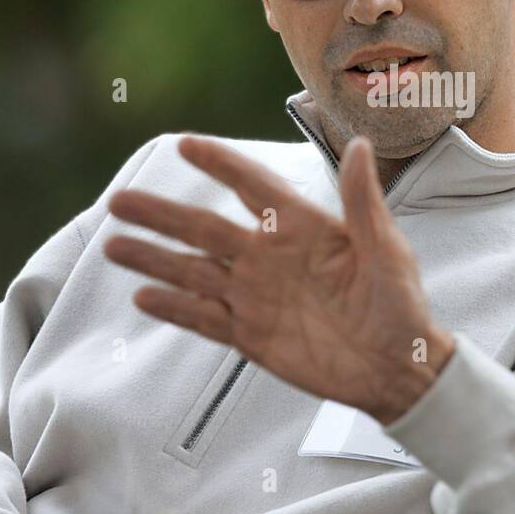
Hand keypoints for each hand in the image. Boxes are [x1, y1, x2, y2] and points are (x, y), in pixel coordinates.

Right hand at [104, 135, 454, 423]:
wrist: (397, 370)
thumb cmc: (401, 304)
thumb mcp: (387, 251)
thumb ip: (363, 201)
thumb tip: (358, 144)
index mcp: (302, 227)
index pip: (254, 186)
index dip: (221, 164)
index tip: (185, 144)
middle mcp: (270, 256)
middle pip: (206, 228)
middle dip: (163, 214)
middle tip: (119, 199)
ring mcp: (256, 296)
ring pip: (195, 272)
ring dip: (154, 258)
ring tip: (113, 244)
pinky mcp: (251, 335)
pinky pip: (205, 318)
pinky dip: (175, 308)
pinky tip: (143, 297)